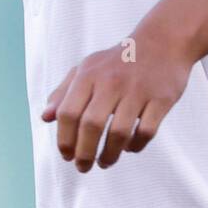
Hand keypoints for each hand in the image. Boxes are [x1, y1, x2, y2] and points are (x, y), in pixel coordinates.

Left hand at [42, 30, 192, 171]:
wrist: (162, 41)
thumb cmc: (118, 61)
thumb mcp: (87, 68)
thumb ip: (64, 92)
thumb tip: (46, 118)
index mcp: (89, 74)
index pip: (68, 112)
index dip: (64, 139)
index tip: (67, 155)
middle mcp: (112, 81)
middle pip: (91, 126)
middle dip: (84, 153)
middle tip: (83, 166)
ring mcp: (138, 90)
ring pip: (119, 133)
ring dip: (109, 155)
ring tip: (104, 162)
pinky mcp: (161, 98)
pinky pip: (146, 131)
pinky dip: (135, 145)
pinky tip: (129, 148)